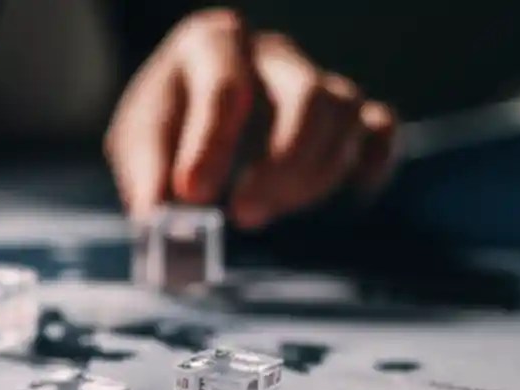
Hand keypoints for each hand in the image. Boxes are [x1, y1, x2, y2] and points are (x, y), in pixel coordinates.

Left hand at [104, 8, 397, 228]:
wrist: (181, 128)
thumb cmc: (162, 131)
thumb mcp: (139, 147)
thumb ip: (147, 177)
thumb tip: (157, 215)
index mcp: (213, 44)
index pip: (227, 86)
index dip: (212, 146)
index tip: (192, 195)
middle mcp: (271, 53)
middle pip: (308, 95)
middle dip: (281, 164)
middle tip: (243, 214)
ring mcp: (312, 78)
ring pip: (345, 116)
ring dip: (313, 175)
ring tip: (260, 212)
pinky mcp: (343, 115)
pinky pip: (380, 127)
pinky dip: (373, 160)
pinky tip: (352, 191)